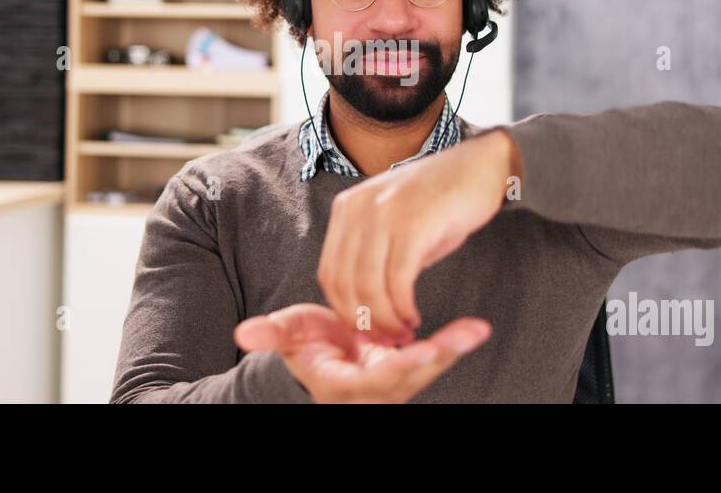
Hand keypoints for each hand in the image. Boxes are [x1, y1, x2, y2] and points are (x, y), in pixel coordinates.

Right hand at [234, 303, 490, 402]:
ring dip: (452, 349)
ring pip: (426, 370)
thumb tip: (243, 333)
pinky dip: (452, 344)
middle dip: (439, 357)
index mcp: (343, 387)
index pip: (374, 380)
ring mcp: (393, 384)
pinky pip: (431, 359)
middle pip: (411, 378)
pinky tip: (474, 328)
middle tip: (468, 335)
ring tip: (477, 329)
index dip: (397, 367)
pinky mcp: (407, 371)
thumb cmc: (304, 344)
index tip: (422, 348)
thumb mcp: (288, 334)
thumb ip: (271, 334)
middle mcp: (373, 393)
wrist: (321, 355)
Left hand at [317, 128, 522, 343]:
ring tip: (404, 333)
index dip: (345, 311)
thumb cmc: (441, 200)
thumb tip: (366, 310)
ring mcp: (384, 213)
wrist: (480, 165)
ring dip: (385, 320)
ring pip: (368, 286)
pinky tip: (415, 316)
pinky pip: (398, 279)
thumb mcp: (395, 226)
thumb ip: (374, 258)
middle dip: (364, 322)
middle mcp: (358, 208)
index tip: (368, 331)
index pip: (329, 274)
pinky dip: (403, 307)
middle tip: (388, 340)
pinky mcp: (413, 222)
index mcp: (347, 208)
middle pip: (344, 284)